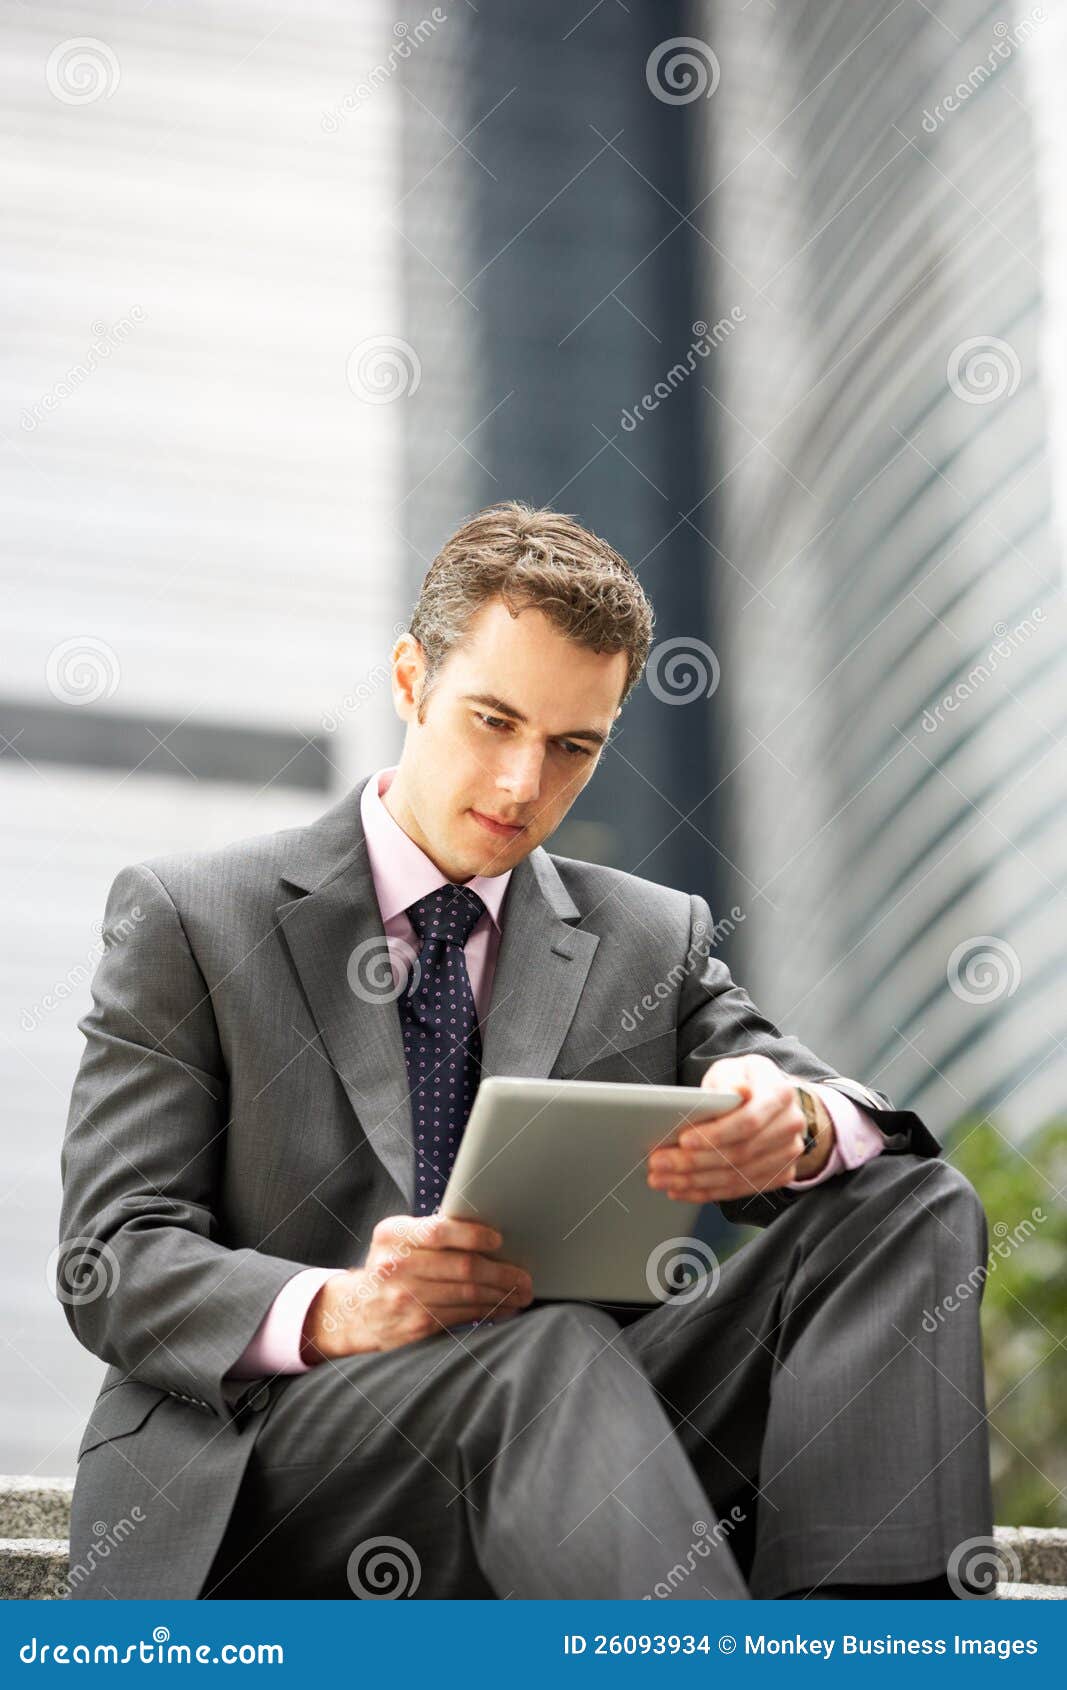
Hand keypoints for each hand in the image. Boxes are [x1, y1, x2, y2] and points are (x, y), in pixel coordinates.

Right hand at [300, 1213, 533, 1360]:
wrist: (355, 1310)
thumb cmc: (390, 1266)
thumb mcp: (398, 1240)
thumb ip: (431, 1233)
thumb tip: (489, 1237)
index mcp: (392, 1235)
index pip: (438, 1231)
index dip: (473, 1235)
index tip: (499, 1239)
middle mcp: (395, 1266)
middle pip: (462, 1267)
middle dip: (502, 1272)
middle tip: (525, 1276)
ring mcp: (405, 1299)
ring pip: (467, 1294)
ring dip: (502, 1294)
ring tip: (522, 1292)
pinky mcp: (416, 1326)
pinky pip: (462, 1316)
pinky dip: (489, 1312)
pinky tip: (504, 1308)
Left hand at [646, 1054, 808, 1202]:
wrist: (771, 1099)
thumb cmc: (744, 1080)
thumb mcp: (732, 1069)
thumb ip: (729, 1080)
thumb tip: (737, 1091)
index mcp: (780, 1094)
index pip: (748, 1121)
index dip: (715, 1134)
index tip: (684, 1141)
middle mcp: (790, 1125)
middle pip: (740, 1153)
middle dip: (694, 1162)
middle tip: (659, 1163)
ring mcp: (789, 1153)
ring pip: (738, 1176)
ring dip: (695, 1182)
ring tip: (663, 1179)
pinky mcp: (781, 1174)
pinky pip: (741, 1189)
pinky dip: (708, 1192)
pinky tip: (682, 1190)